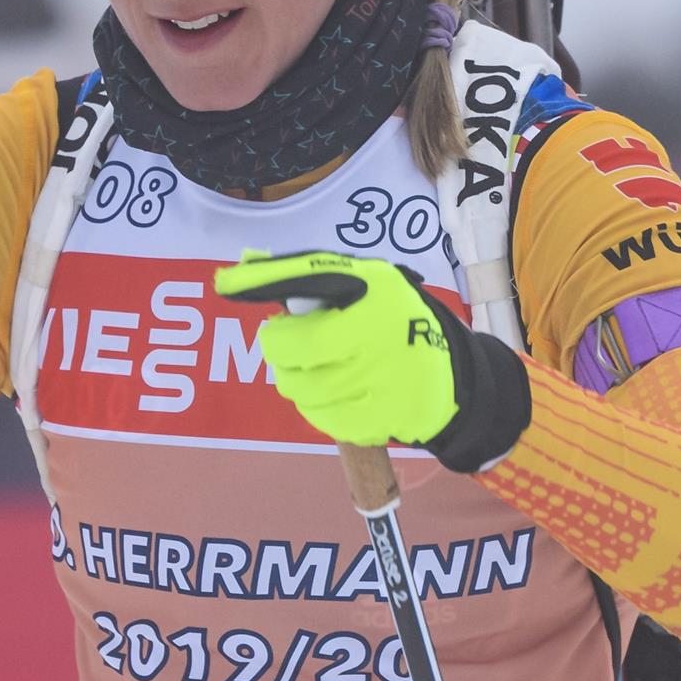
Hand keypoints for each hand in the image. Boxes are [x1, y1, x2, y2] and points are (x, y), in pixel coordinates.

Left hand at [214, 248, 530, 470]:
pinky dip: (318, 406)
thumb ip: (310, 272)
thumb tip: (246, 260)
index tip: (225, 283)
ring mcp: (378, 381)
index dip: (262, 282)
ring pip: (299, 387)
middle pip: (291, 348)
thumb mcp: (367, 283)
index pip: (306, 279)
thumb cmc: (396, 322)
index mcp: (375, 290)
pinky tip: (338, 392)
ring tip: (319, 368)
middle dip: (279, 347)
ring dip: (296, 379)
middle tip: (289, 342)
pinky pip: (319, 417)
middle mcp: (377, 333)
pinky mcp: (377, 420)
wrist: (455, 380)